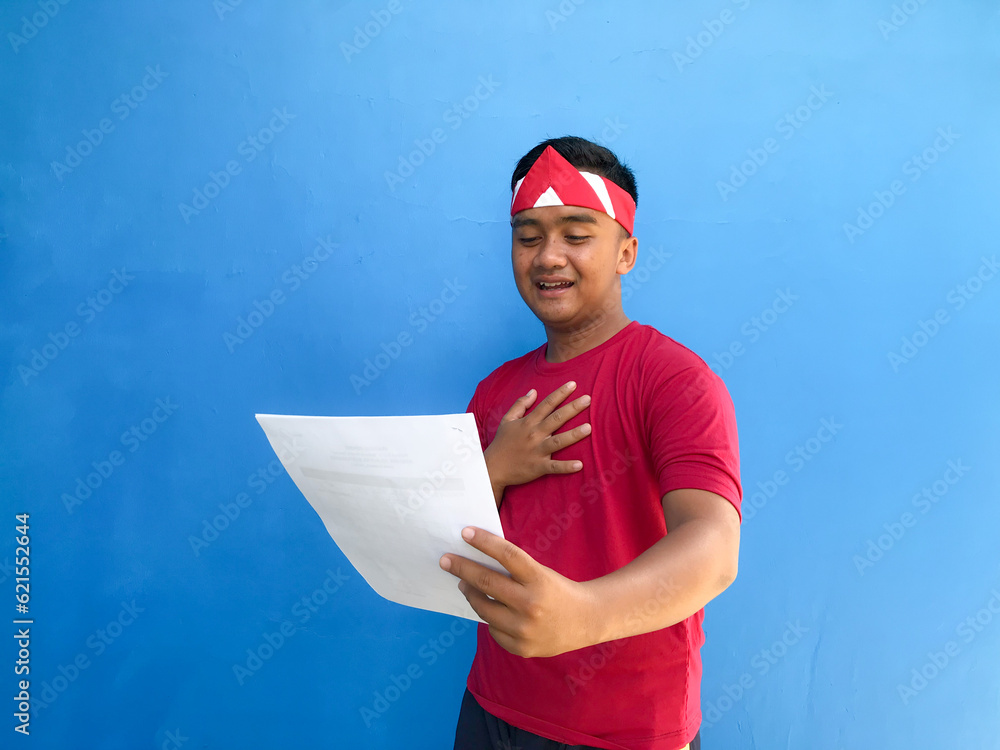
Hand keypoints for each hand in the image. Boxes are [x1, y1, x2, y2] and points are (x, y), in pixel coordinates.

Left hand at [440, 526, 597, 656]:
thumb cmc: (559, 590)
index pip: (507, 555)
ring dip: (469, 593)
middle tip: (446, 560)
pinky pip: (493, 629)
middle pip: (487, 583)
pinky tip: (489, 609)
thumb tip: (477, 560)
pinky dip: (488, 617)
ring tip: (463, 584)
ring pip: (483, 608)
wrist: (587, 620)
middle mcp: (531, 604)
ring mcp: (524, 629)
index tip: (465, 532)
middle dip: (462, 569)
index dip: (484, 542)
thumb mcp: (541, 573)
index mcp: (539, 579)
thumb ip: (514, 570)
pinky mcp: (521, 647)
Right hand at [485, 381, 591, 493]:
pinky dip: (566, 467)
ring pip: (558, 442)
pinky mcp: (538, 467)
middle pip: (556, 419)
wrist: (492, 468)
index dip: (560, 393)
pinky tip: (579, 465)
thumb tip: (533, 391)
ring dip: (573, 435)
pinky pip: (554, 467)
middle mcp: (534, 434)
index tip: (573, 384)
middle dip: (572, 408)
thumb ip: (520, 405)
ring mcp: (537, 451)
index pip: (547, 404)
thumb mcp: (507, 420)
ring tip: (589, 428)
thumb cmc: (501, 443)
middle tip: (588, 399)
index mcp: (528, 422)